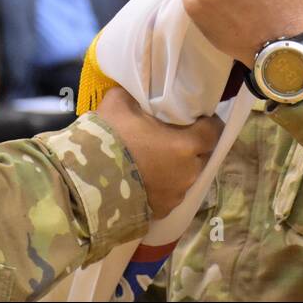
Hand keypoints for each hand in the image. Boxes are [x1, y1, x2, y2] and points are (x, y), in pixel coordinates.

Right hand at [94, 87, 222, 219]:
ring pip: (186, 176)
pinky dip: (163, 186)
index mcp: (186, 144)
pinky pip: (170, 194)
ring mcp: (177, 194)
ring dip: (177, 168)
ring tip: (156, 160)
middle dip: (192, 146)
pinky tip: (146, 179)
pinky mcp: (163, 211)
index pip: (214, 131)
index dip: (207, 124)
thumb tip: (138, 91)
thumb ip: (138, 96)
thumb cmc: (110, 137)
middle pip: (201, 155)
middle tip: (172, 137)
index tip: (195, 118)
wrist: (89, 179)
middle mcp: (189, 171)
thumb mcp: (120, 102)